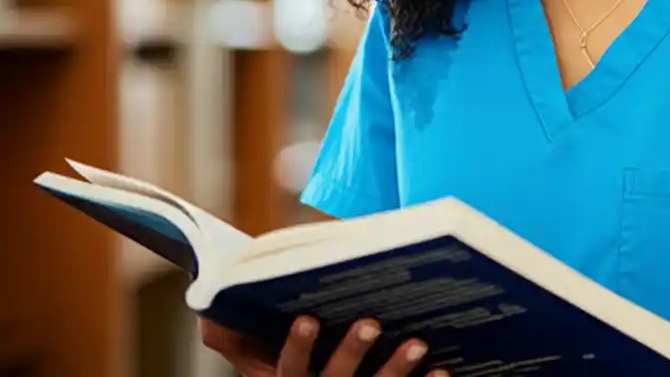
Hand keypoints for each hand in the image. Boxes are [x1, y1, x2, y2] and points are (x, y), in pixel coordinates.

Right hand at [199, 315, 447, 376]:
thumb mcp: (261, 370)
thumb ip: (240, 344)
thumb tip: (208, 318)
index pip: (289, 371)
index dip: (298, 348)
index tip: (308, 319)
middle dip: (351, 353)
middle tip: (369, 322)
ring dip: (396, 369)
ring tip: (417, 343)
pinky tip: (441, 372)